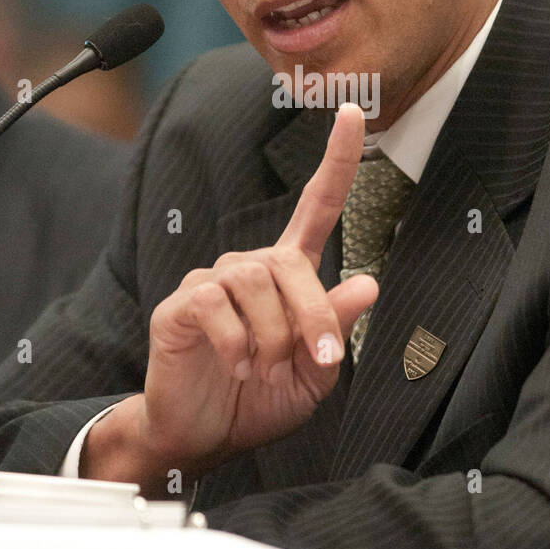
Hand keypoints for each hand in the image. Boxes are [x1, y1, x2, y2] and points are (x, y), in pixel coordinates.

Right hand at [83, 104, 376, 490]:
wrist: (201, 436)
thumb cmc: (258, 400)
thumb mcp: (312, 373)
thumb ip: (334, 330)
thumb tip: (368, 284)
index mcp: (286, 275)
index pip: (316, 207)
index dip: (336, 161)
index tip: (351, 113)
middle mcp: (249, 267)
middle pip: (290, 263)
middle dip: (312, 314)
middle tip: (317, 360)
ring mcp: (211, 282)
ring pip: (256, 285)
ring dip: (272, 337)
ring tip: (264, 371)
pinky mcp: (181, 306)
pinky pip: (216, 305)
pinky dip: (237, 342)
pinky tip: (237, 366)